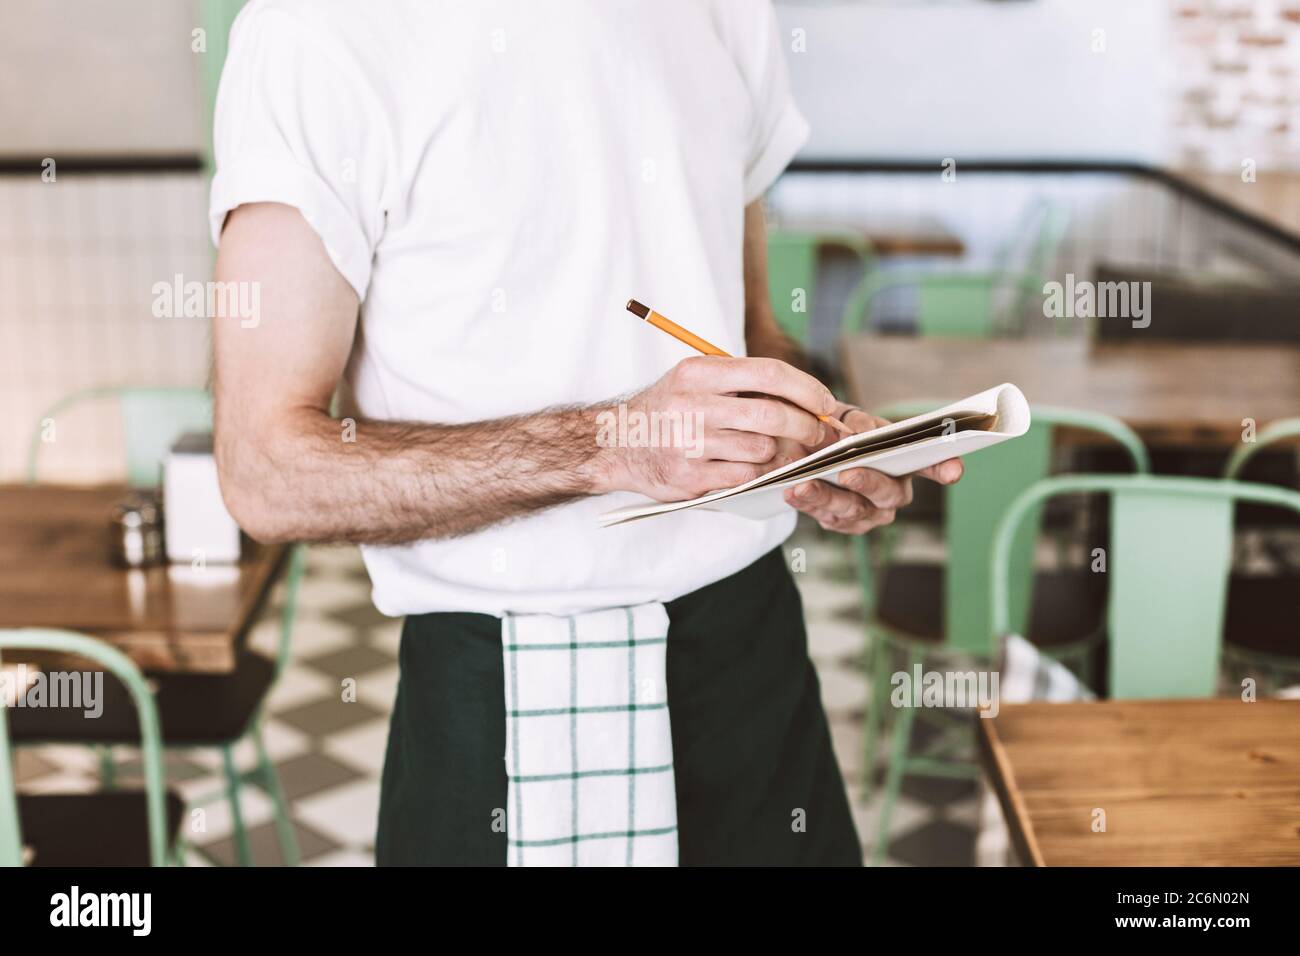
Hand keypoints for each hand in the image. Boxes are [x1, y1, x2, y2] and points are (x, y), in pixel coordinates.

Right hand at [595, 355, 837, 501]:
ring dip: (781, 453)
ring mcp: (690, 442)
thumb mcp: (695, 380)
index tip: (826, 404)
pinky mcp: (690, 476)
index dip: (807, 389)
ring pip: (762, 449)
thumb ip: (742, 382)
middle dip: (806, 427)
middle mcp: (693, 404)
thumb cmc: (668, 409)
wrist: (616, 443)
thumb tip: (806, 397)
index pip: (769, 373)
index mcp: (699, 372)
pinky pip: (745, 476)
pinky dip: (758, 474)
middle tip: (819, 435)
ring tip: (781, 452)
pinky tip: (753, 468)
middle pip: (772, 414)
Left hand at [782, 403, 962, 533]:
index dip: (945, 467)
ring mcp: (871, 512)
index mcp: (905, 461)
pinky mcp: (845, 524)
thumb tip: (860, 431)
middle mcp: (895, 491)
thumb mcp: (843, 416)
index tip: (953, 470)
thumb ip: (855, 421)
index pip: (932, 464)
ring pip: (853, 510)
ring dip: (825, 496)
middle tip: (847, 472)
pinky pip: (828, 518)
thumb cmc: (835, 431)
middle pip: (888, 493)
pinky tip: (792, 492)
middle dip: (867, 482)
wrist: (805, 452)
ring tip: (801, 484)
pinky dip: (808, 504)